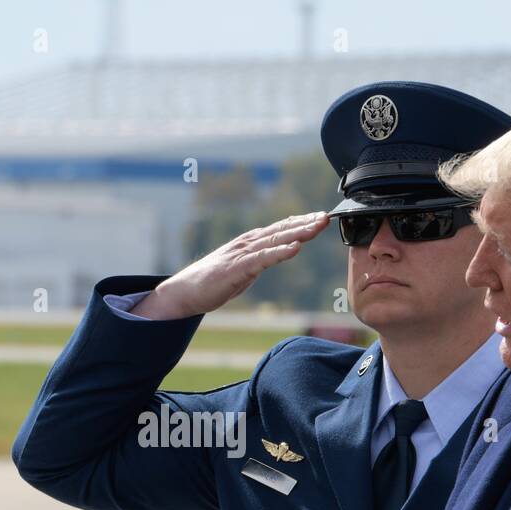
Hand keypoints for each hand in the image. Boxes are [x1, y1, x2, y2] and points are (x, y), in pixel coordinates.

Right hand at [132, 212, 329, 319]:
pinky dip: (280, 252)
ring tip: (318, 226)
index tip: (320, 218)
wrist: (183, 292)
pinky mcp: (237, 269)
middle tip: (327, 217)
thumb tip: (275, 255)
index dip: (300, 223)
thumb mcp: (241, 269)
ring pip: (275, 240)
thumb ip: (258, 260)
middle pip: (281, 230)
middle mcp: (247, 244)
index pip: (279, 229)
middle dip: (306, 223)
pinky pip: (262, 259)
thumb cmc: (210, 282)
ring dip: (298, 232)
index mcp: (249, 244)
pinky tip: (295, 248)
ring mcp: (241, 254)